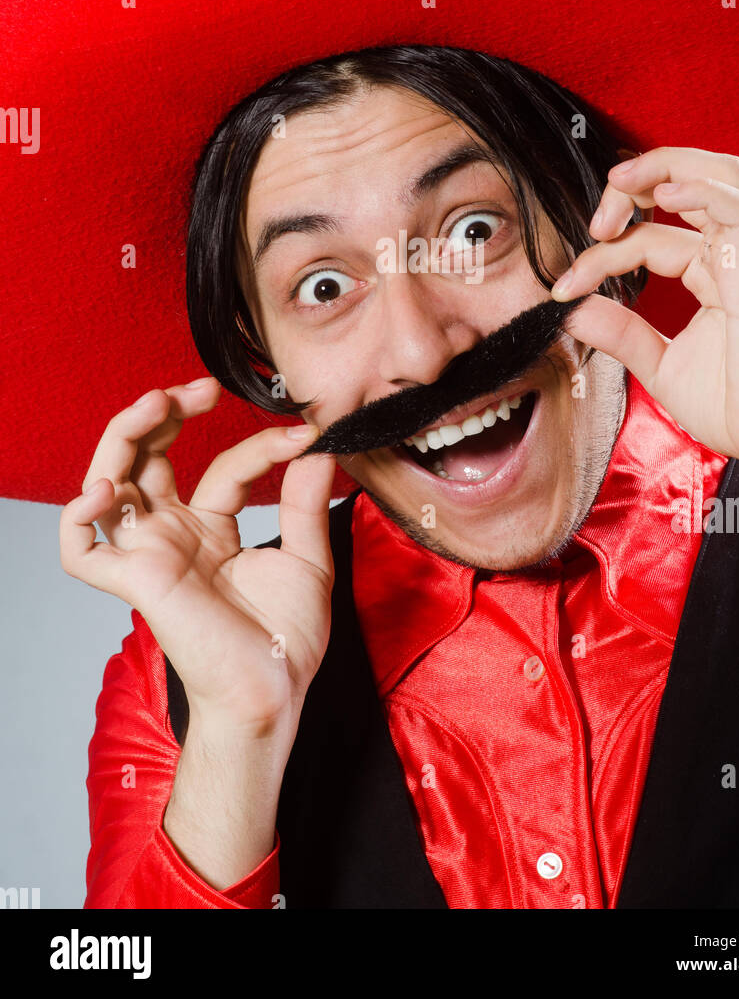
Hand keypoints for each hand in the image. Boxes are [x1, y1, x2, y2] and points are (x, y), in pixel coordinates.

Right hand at [59, 378, 336, 733]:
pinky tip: (107, 490)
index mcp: (209, 530)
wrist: (273, 691)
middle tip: (199, 388)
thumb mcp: (307, 558)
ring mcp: (150, 555)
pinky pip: (80, 551)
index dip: (257, 444)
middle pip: (144, 459)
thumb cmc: (286, 639)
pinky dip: (79, 518)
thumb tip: (319, 447)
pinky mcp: (136, 581)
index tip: (303, 435)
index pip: (221, 467)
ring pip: (108, 483)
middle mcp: (172, 536)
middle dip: (162, 413)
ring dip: (123, 436)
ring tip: (155, 404)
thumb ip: (306, 501)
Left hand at [551, 146, 738, 475]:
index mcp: (712, 271)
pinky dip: (702, 190)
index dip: (602, 253)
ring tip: (618, 184)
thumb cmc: (735, 407)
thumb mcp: (660, 364)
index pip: (651, 235)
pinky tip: (664, 192)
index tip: (563, 287)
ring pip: (722, 176)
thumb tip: (570, 309)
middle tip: (595, 220)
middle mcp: (733, 256)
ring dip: (665, 166)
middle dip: (637, 181)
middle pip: (693, 178)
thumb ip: (619, 332)